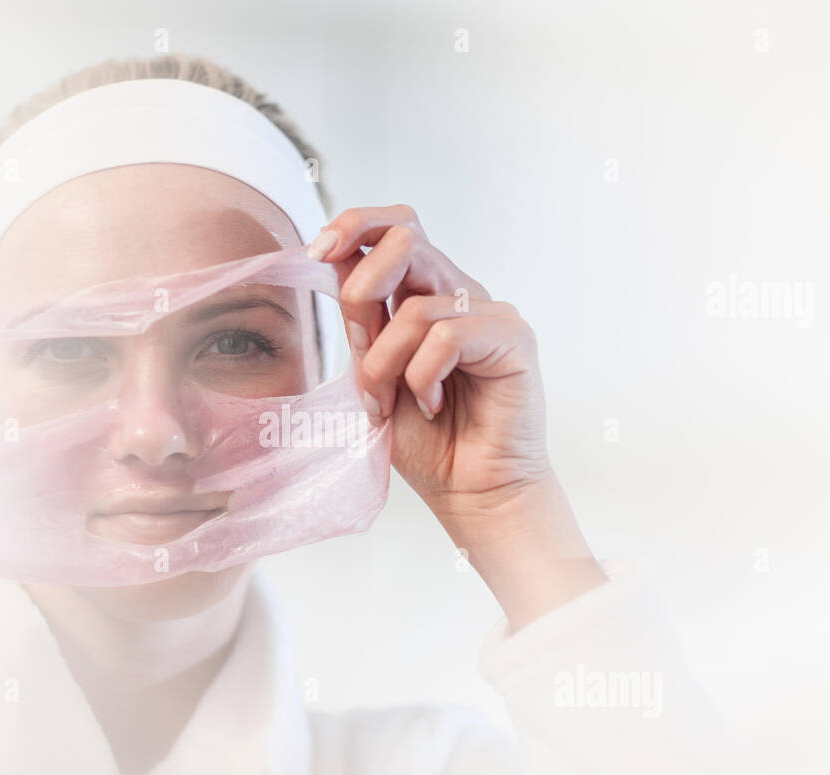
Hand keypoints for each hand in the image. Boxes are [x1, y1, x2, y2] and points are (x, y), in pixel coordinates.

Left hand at [311, 206, 606, 628]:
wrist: (471, 492)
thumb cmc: (427, 441)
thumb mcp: (374, 374)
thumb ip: (363, 325)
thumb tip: (335, 266)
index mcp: (425, 294)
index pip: (394, 229)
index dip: (353, 226)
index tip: (316, 253)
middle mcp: (459, 294)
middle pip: (405, 238)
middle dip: (361, 286)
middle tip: (355, 339)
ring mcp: (490, 313)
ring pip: (416, 307)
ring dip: (384, 363)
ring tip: (390, 403)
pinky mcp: (513, 338)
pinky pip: (447, 337)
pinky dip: (423, 377)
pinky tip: (432, 405)